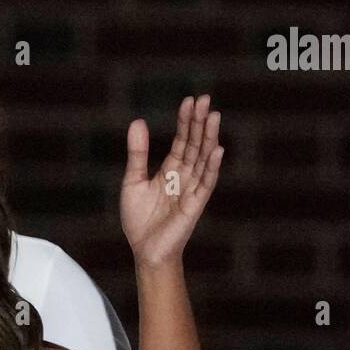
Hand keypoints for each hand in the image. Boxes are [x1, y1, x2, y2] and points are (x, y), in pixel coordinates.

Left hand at [120, 94, 223, 268]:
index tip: (189, 100)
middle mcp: (184, 177)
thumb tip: (138, 121)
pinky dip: (211, 166)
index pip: (182, 140)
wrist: (144, 251)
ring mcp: (192, 190)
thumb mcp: (133, 180)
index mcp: (170, 170)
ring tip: (213, 115)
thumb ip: (137, 153)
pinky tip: (216, 149)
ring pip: (203, 159)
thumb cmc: (139, 219)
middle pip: (195, 145)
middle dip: (200, 123)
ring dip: (209, 138)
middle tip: (205, 99)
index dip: (185, 121)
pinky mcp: (195, 205)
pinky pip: (206, 183)